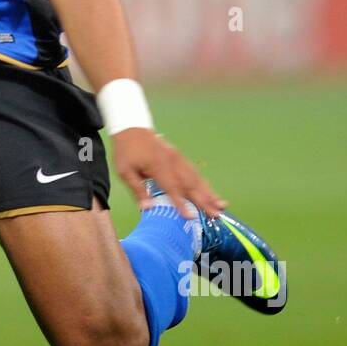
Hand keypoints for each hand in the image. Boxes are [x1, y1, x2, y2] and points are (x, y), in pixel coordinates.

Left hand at [112, 127, 226, 219]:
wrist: (132, 128)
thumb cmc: (126, 152)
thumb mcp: (125, 171)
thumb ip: (137, 189)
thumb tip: (147, 208)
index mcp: (158, 167)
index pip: (172, 188)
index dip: (181, 204)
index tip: (191, 217)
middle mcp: (172, 163)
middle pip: (190, 185)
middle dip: (204, 201)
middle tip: (216, 215)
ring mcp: (178, 159)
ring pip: (197, 178)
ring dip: (210, 193)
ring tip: (221, 205)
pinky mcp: (180, 157)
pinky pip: (195, 172)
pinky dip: (204, 184)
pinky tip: (211, 193)